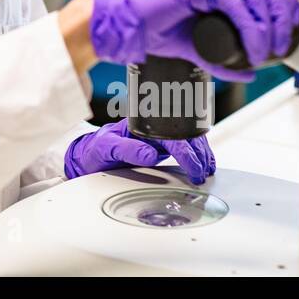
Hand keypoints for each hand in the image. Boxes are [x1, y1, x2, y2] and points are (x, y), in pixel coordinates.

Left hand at [63, 118, 216, 184]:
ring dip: (202, 152)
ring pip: (189, 138)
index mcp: (143, 125)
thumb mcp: (106, 148)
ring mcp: (159, 136)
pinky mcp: (161, 145)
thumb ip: (127, 149)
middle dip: (199, 153)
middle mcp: (154, 128)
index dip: (187, 151)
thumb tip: (151, 154)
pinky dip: (197, 154)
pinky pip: (185, 146)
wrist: (90, 154)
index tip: (194, 168)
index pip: (173, 135)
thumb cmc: (97, 148)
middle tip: (203, 173)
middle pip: (186, 135)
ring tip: (208, 169)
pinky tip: (204, 163)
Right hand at [88, 0, 298, 81]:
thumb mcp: (198, 45)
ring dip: (269, 26)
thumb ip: (223, 55)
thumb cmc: (152, 29)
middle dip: (282, 16)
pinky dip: (250, 29)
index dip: (283, 4)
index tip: (289, 28)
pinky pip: (236, 4)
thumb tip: (248, 70)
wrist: (126, 28)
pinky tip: (251, 48)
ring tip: (265, 50)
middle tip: (281, 44)